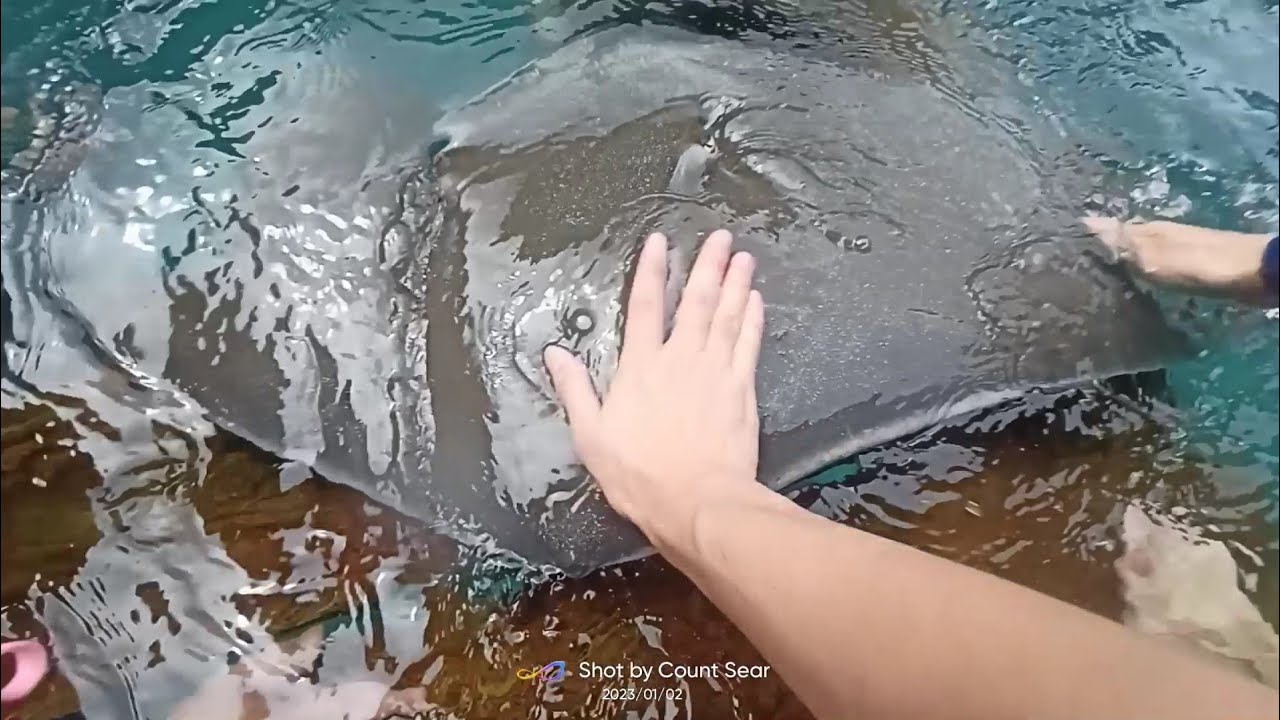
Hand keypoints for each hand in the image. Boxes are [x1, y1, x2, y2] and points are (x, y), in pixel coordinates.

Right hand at [542, 229, 764, 550]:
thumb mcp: (590, 435)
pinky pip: (748, 345)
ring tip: (743, 257)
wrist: (698, 501)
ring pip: (727, 316)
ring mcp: (716, 372)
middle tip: (720, 236)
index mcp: (640, 367)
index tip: (660, 242)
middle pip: (696, 302)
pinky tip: (756, 301)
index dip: (651, 270)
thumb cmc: (640, 475)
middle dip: (708, 265)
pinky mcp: (742, 391)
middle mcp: (680, 359)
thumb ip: (574, 389)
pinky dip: (752, 320)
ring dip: (736, 284)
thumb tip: (554, 353)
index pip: (644, 306)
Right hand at [1081, 216, 1272, 301]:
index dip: (1089, 235)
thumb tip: (1085, 221)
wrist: (1251, 272)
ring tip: (1097, 275)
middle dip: (1102, 247)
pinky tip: (1134, 281)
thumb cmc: (1198, 264)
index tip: (1062, 246)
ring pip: (1138, 251)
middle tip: (1075, 264)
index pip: (1109, 228)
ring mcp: (1176, 248)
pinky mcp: (1189, 264)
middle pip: (1124, 239)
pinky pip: (1153, 265)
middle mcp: (1159, 234)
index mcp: (1149, 229)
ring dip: (1121, 260)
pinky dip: (1140, 271)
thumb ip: (1121, 242)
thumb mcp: (1153, 255)